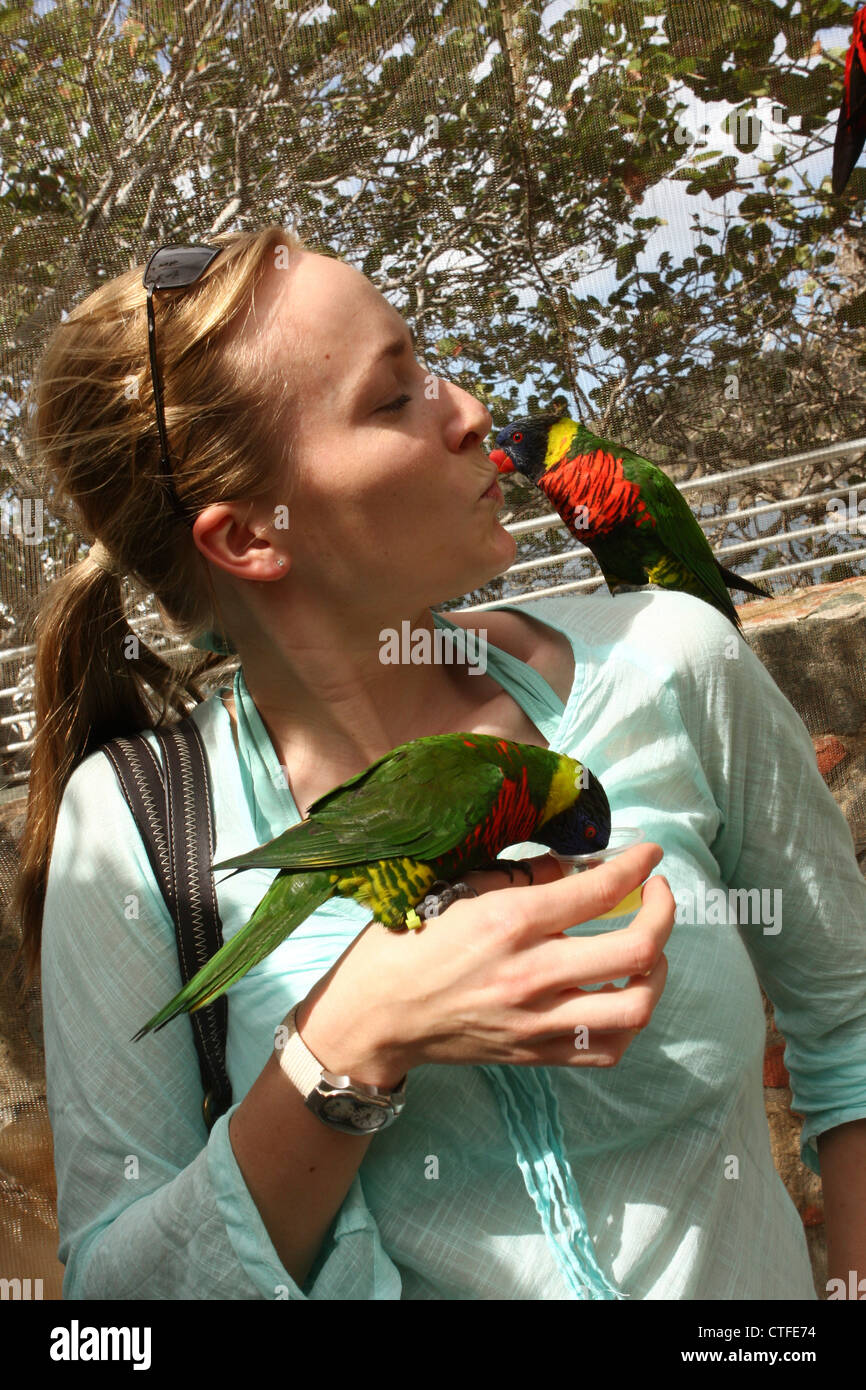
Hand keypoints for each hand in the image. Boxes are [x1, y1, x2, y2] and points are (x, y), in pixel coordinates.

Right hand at [294, 842, 673, 1086]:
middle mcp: (533, 974)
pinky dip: (628, 1019)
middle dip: (663, 913)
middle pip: (637, 950)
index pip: (599, 891)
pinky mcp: (537, 1054)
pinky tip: (620, 993)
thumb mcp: (457, 888)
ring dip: (657, 972)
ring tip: (648, 950)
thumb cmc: (406, 942)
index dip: (638, 866)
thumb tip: (574, 868)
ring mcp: (539, 1021)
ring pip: (636, 1005)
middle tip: (657, 895)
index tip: (650, 855)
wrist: (375, 1016)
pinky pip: (609, 1048)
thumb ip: (521, 876)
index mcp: (509, 922)